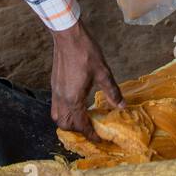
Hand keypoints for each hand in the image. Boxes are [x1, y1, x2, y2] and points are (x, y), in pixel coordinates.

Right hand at [50, 20, 121, 135]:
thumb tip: (122, 106)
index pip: (81, 124)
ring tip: (82, 120)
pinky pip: (56, 106)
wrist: (68, 36)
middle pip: (65, 124)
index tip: (99, 139)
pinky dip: (64, 112)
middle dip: (77, 131)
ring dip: (69, 122)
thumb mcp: (103, 73)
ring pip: (57, 116)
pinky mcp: (54, 84)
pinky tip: (76, 105)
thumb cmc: (86, 52)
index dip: (90, 134)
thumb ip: (112, 92)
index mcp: (74, 99)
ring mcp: (55, 92)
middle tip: (91, 129)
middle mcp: (61, 98)